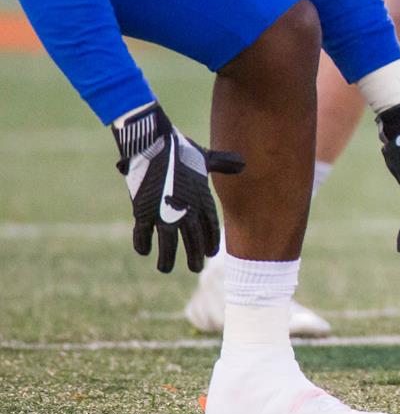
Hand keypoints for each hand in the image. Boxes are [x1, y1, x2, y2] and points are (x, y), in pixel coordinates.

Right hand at [112, 103, 243, 273]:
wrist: (154, 145)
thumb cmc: (180, 150)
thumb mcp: (206, 158)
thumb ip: (223, 163)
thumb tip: (242, 163)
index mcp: (202, 199)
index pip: (210, 227)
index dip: (210, 242)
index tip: (210, 254)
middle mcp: (186, 210)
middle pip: (193, 240)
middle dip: (195, 256)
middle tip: (196, 269)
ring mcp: (164, 213)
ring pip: (169, 244)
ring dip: (168, 259)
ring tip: (166, 269)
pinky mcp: (143, 212)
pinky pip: (143, 234)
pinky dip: (143, 244)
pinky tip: (144, 252)